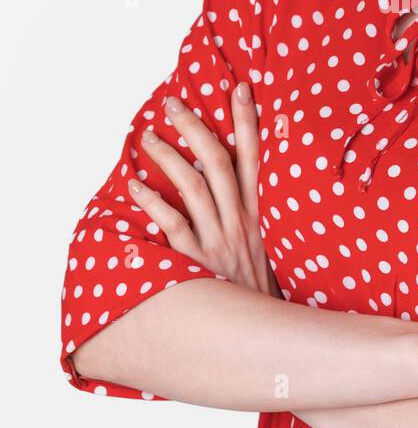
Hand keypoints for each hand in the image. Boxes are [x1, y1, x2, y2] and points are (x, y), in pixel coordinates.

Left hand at [125, 81, 281, 298]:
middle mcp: (241, 223)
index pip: (255, 158)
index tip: (240, 89)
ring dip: (167, 157)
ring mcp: (219, 242)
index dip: (248, 122)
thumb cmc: (262, 293)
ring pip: (191, 186)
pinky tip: (135, 187)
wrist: (267, 338)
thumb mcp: (273, 250)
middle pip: (217, 162)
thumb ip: (258, 221)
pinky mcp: (197, 263)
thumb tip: (245, 190)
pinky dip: (152, 203)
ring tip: (147, 137)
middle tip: (173, 103)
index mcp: (261, 216)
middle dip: (195, 127)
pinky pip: (172, 226)